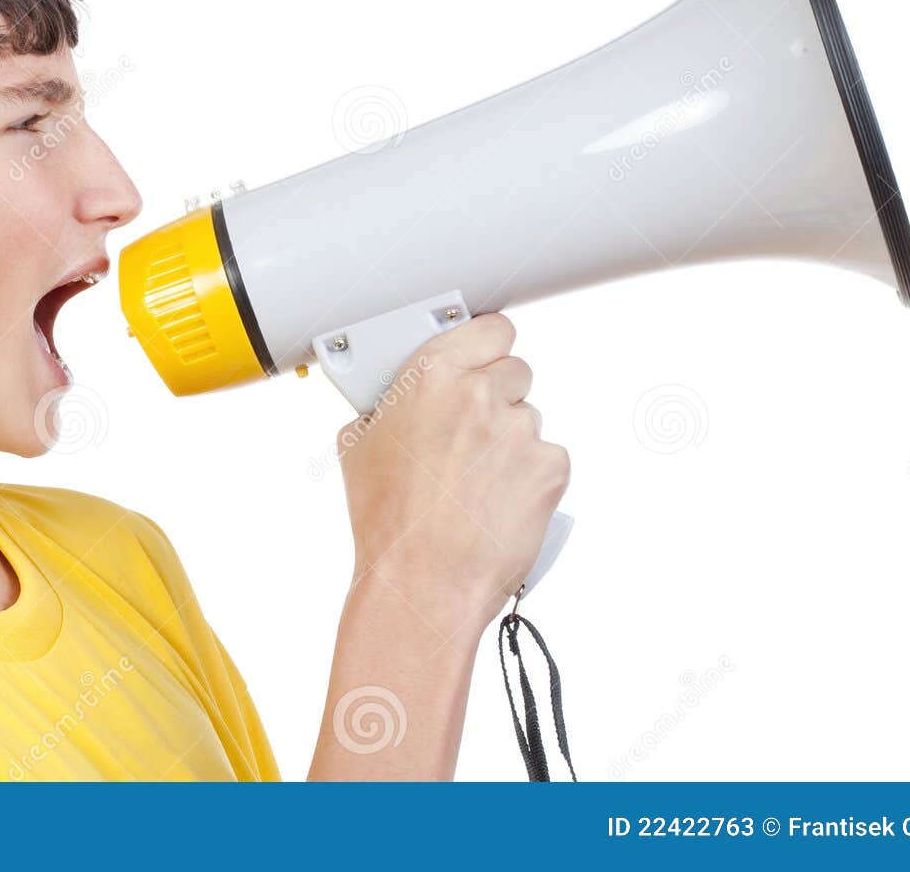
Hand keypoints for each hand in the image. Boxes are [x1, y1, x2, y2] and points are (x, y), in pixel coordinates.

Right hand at [334, 312, 568, 635]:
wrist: (423, 583)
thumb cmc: (388, 522)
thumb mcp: (359, 446)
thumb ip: (386, 405)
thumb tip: (393, 396)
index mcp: (431, 375)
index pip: (489, 327)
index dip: (486, 344)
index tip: (484, 355)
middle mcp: (480, 393)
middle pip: (514, 370)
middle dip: (497, 397)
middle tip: (472, 434)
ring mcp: (520, 430)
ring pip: (529, 418)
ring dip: (511, 441)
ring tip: (477, 482)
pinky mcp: (550, 467)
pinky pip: (548, 458)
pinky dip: (530, 477)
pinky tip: (497, 502)